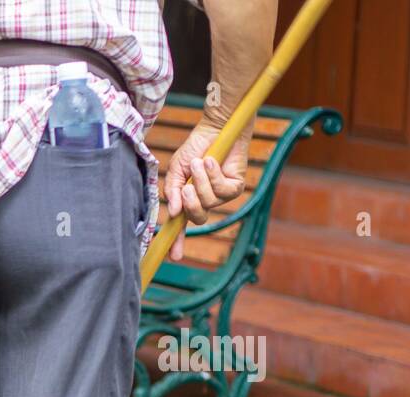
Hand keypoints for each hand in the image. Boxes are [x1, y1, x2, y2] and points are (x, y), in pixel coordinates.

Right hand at [163, 117, 250, 261]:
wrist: (216, 128)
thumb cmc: (196, 148)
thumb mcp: (176, 171)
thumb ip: (172, 192)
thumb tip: (173, 213)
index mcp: (189, 200)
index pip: (182, 226)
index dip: (178, 241)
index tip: (173, 256)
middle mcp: (207, 201)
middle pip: (197, 218)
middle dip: (191, 203)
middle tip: (187, 188)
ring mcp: (222, 195)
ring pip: (209, 202)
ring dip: (202, 181)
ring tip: (201, 162)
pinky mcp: (236, 187)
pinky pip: (222, 191)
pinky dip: (214, 175)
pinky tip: (212, 161)